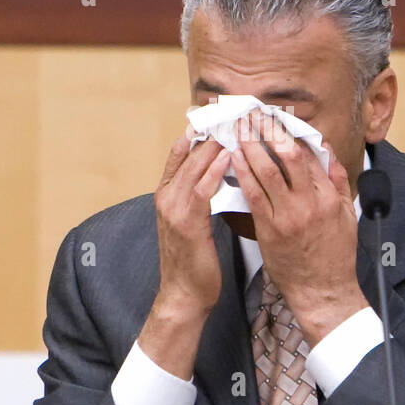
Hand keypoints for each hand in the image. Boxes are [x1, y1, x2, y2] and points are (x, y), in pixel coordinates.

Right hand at [139, 127, 231, 378]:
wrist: (183, 296)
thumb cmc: (196, 262)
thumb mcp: (194, 221)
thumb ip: (202, 195)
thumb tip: (223, 170)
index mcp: (167, 192)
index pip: (182, 149)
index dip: (202, 127)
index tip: (223, 109)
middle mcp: (166, 195)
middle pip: (188, 150)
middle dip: (213, 128)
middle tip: (236, 109)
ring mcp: (173, 208)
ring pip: (194, 164)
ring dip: (217, 142)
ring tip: (238, 123)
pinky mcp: (186, 223)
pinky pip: (201, 189)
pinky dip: (215, 170)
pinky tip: (231, 156)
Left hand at [231, 109, 368, 346]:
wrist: (322, 291)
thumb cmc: (335, 255)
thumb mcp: (347, 216)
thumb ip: (339, 183)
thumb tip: (327, 154)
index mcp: (330, 197)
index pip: (310, 154)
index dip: (292, 132)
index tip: (277, 117)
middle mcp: (310, 203)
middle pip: (288, 156)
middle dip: (269, 132)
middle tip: (254, 114)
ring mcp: (289, 215)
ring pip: (268, 172)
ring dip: (251, 146)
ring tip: (239, 128)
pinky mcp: (270, 229)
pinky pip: (254, 195)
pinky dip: (244, 173)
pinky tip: (234, 158)